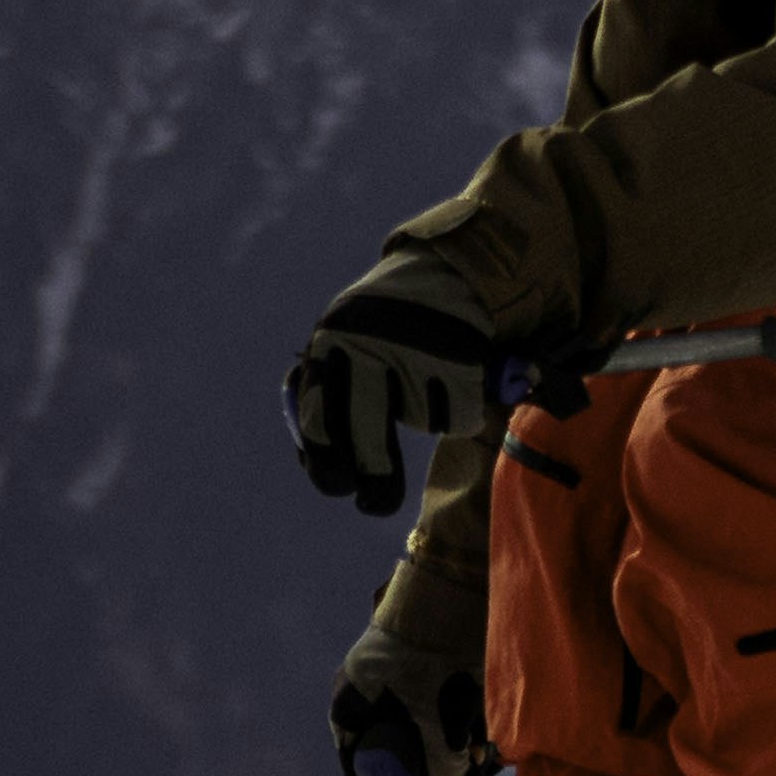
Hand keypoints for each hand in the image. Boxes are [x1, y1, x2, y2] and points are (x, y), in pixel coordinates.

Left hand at [281, 248, 498, 516]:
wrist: (445, 270)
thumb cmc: (384, 328)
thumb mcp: (342, 348)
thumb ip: (326, 398)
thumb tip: (319, 467)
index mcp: (328, 345)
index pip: (316, 423)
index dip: (327, 466)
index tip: (343, 489)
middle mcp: (365, 344)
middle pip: (366, 439)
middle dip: (374, 479)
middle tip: (376, 505)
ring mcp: (413, 347)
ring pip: (422, 421)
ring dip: (428, 415)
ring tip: (427, 377)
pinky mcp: (458, 353)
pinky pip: (457, 413)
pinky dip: (459, 407)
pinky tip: (454, 371)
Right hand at [329, 598, 496, 775]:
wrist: (456, 582)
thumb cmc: (434, 654)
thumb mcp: (434, 721)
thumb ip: (440, 767)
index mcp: (351, 710)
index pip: (365, 775)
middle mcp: (369, 699)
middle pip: (397, 760)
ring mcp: (399, 685)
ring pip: (424, 739)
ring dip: (451, 756)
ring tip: (480, 762)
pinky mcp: (430, 673)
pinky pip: (441, 716)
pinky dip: (461, 731)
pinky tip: (483, 735)